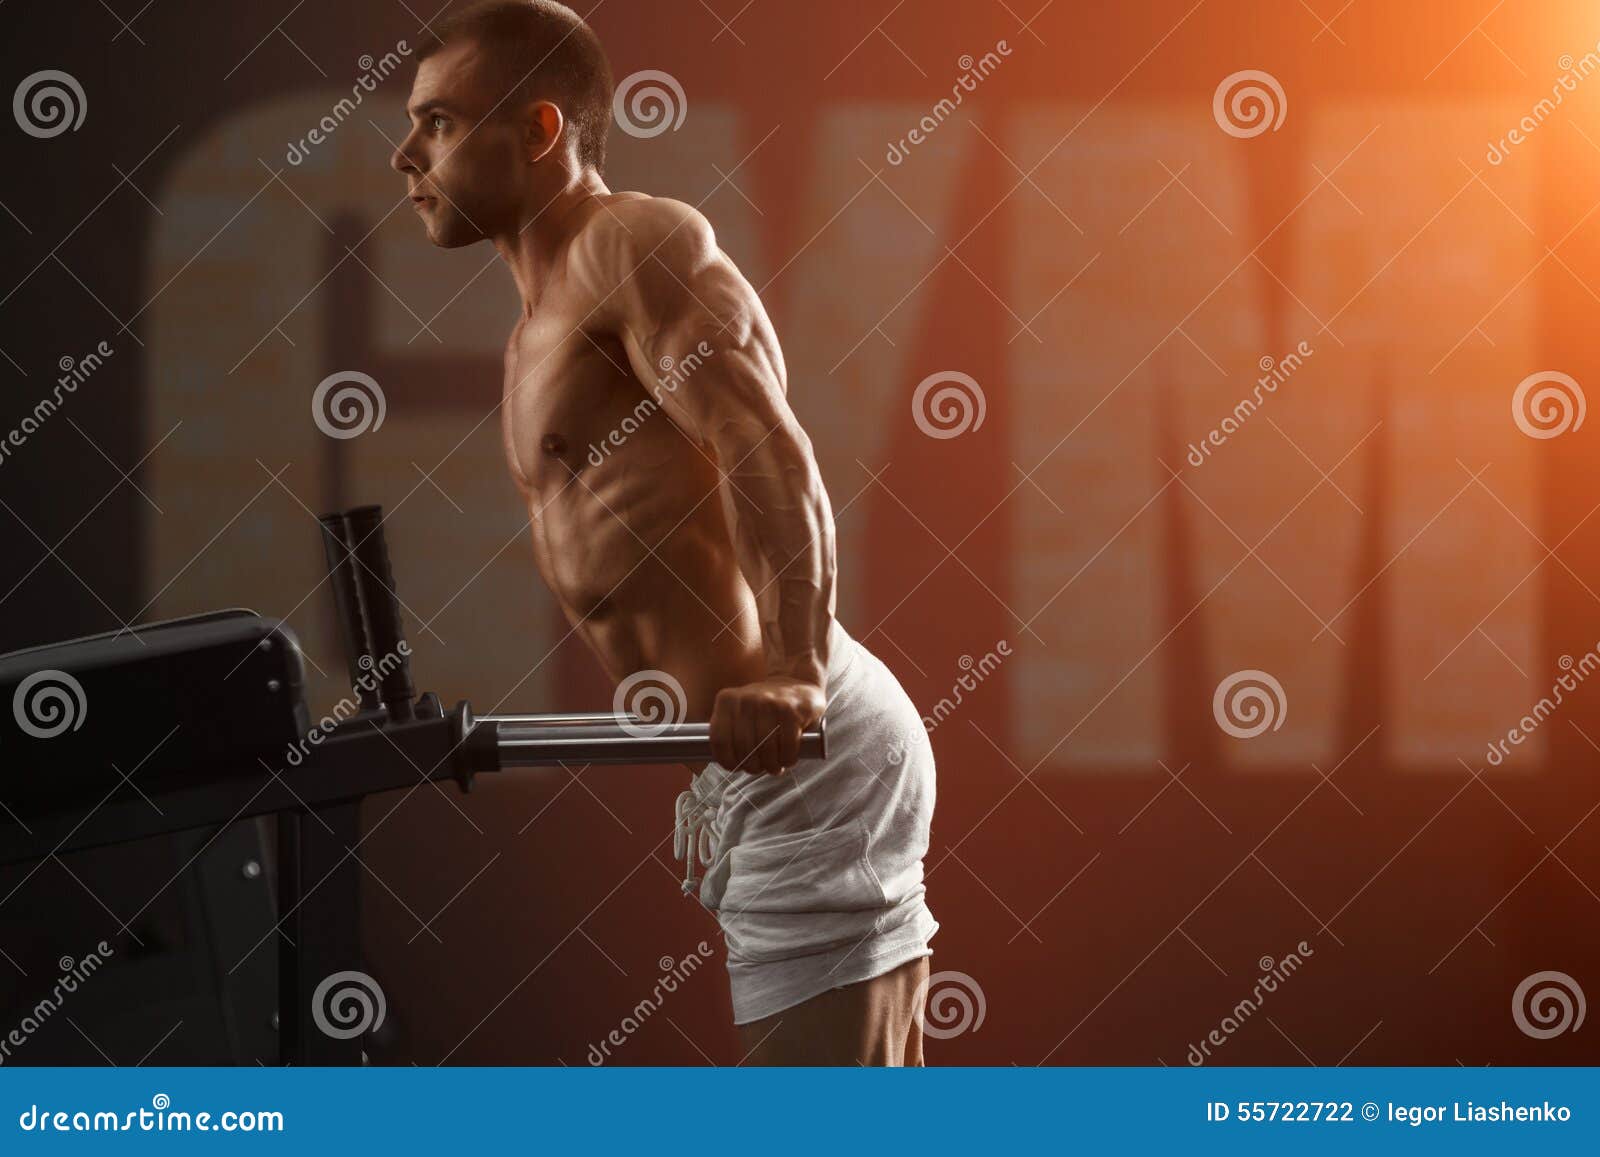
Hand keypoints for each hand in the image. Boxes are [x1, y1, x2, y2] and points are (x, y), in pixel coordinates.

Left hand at [710, 676, 824, 774]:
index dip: (728, 761)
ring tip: (774, 766)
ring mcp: (770, 703)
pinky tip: (788, 758)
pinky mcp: (792, 711)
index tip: (736, 767)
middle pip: (744, 748)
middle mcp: (747, 699)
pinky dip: (788, 759)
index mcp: (727, 700)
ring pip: (766, 749)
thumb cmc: (765, 707)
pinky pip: (787, 746)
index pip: (720, 740)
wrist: (797, 686)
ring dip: (771, 765)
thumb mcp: (739, 711)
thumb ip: (727, 731)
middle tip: (760, 768)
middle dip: (753, 766)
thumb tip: (726, 762)